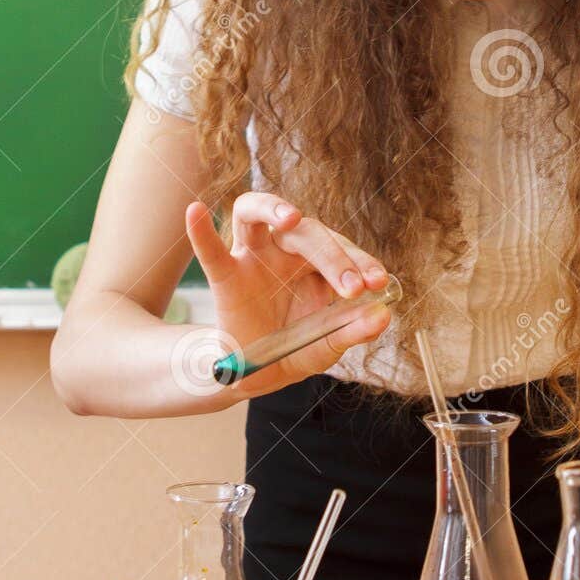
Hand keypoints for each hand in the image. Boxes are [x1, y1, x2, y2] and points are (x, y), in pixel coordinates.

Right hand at [184, 192, 393, 394]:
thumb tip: (384, 316)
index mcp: (315, 262)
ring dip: (272, 208)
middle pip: (307, 233)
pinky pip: (211, 252)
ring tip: (290, 217)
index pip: (341, 247)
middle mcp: (284, 250)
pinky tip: (195, 211)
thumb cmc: (295, 347)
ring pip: (254, 214)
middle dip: (334, 256)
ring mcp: (252, 258)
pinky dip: (201, 231)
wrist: (257, 372)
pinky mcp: (225, 276)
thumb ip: (354, 330)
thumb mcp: (329, 345)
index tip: (379, 282)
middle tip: (353, 287)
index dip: (361, 261)